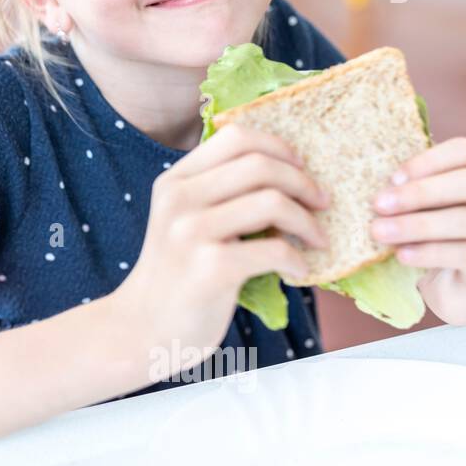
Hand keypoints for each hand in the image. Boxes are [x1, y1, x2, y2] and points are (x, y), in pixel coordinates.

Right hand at [124, 123, 329, 352]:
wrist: (142, 328)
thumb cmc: (177, 274)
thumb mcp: (183, 220)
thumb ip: (217, 192)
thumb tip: (287, 171)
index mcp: (175, 180)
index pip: (236, 137)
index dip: (279, 147)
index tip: (301, 169)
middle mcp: (179, 199)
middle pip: (259, 164)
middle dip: (304, 182)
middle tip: (322, 204)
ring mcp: (191, 232)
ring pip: (271, 202)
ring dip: (307, 221)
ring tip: (317, 239)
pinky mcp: (209, 268)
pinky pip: (274, 249)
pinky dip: (298, 259)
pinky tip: (298, 270)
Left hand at [370, 136, 465, 325]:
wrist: (462, 293)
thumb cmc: (434, 244)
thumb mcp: (422, 214)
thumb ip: (407, 197)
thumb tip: (361, 181)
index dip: (428, 160)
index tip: (391, 178)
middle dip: (421, 192)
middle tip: (378, 205)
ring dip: (418, 225)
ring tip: (380, 232)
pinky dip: (430, 253)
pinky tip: (402, 256)